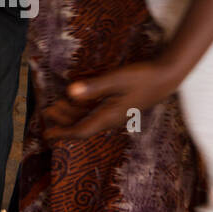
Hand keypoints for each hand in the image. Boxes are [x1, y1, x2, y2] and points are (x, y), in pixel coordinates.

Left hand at [42, 60, 180, 141]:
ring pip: (88, 118)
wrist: (166, 78)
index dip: (62, 133)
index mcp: (109, 117)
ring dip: (71, 114)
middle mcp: (111, 119)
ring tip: (56, 105)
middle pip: (82, 125)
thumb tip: (70, 93)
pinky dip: (83, 108)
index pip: (80, 131)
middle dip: (62, 121)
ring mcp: (116, 114)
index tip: (46, 134)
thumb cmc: (143, 77)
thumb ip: (94, 87)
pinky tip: (77, 100)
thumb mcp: (117, 80)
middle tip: (47, 111)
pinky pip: (96, 112)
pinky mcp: (120, 107)